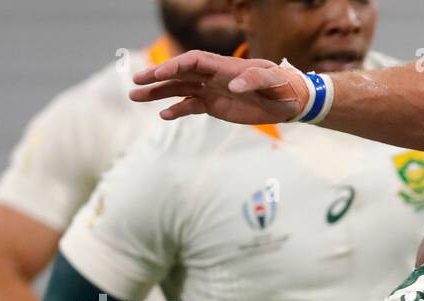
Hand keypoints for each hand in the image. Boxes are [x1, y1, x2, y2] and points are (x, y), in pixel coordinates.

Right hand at [131, 51, 307, 124]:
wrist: (289, 101)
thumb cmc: (283, 86)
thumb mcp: (273, 81)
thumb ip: (254, 79)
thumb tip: (232, 85)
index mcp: (223, 66)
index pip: (192, 62)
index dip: (174, 66)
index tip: (158, 73)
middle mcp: (213, 76)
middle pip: (179, 73)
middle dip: (156, 77)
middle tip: (134, 81)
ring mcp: (211, 90)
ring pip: (179, 89)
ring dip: (158, 93)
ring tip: (135, 96)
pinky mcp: (214, 106)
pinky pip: (190, 106)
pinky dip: (177, 110)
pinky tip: (163, 115)